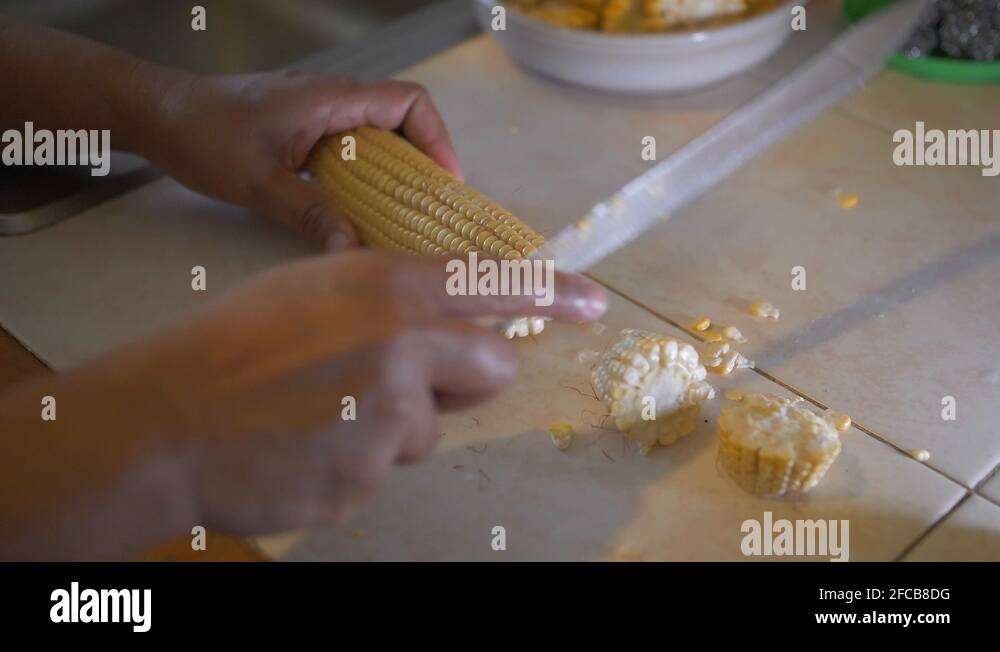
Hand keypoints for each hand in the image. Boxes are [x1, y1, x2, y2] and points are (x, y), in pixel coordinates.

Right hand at [116, 252, 606, 536]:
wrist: (168, 417)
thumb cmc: (234, 344)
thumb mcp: (316, 288)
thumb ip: (389, 296)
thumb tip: (442, 314)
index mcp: (388, 287)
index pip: (495, 284)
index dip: (555, 292)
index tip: (596, 304)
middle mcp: (404, 343)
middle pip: (495, 368)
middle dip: (469, 379)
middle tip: (414, 380)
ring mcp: (390, 414)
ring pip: (432, 425)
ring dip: (395, 424)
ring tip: (325, 412)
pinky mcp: (370, 474)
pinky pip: (388, 465)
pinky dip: (358, 459)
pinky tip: (309, 444)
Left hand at [149, 70, 463, 250]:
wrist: (158, 113)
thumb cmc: (203, 136)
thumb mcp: (258, 182)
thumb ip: (309, 214)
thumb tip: (352, 251)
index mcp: (330, 99)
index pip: (409, 101)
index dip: (438, 139)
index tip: (444, 183)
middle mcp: (331, 98)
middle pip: (401, 119)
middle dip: (424, 161)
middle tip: (430, 209)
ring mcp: (317, 110)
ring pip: (377, 133)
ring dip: (396, 169)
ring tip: (404, 214)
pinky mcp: (303, 125)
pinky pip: (352, 144)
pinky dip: (368, 172)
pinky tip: (360, 206)